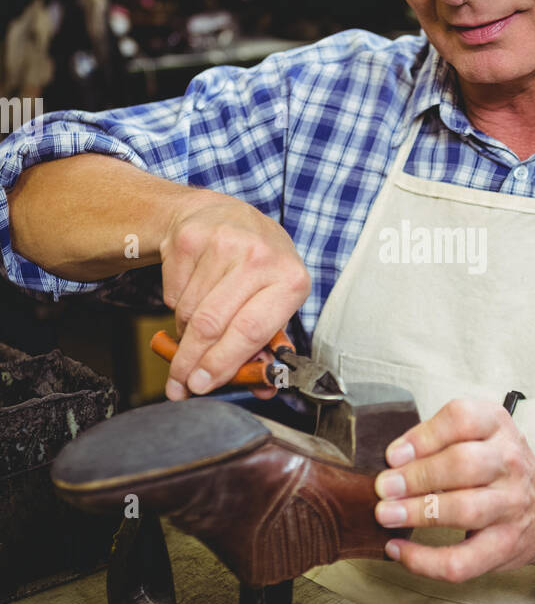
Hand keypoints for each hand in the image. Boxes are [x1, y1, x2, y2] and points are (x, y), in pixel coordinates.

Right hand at [158, 190, 310, 399]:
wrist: (224, 214)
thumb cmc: (256, 267)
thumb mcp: (273, 300)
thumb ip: (267, 347)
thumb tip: (263, 389)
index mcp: (291, 279)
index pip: (251, 331)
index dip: (223, 363)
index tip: (202, 385)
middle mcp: (260, 256)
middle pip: (213, 324)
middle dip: (191, 361)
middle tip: (179, 384)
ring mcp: (223, 242)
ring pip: (189, 312)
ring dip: (185, 332)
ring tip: (196, 326)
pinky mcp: (190, 238)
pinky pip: (173, 294)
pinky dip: (176, 306)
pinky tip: (192, 293)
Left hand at [373, 398, 534, 580]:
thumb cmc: (499, 470)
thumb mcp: (481, 436)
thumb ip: (439, 440)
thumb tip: (392, 461)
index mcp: (498, 427)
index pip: (462, 419)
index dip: (423, 436)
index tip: (393, 455)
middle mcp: (510, 463)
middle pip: (463, 464)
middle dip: (417, 476)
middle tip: (384, 487)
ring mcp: (511, 506)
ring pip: (466, 509)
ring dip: (419, 512)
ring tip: (386, 515)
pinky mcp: (505, 545)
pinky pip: (464, 559)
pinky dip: (425, 560)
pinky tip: (399, 550)